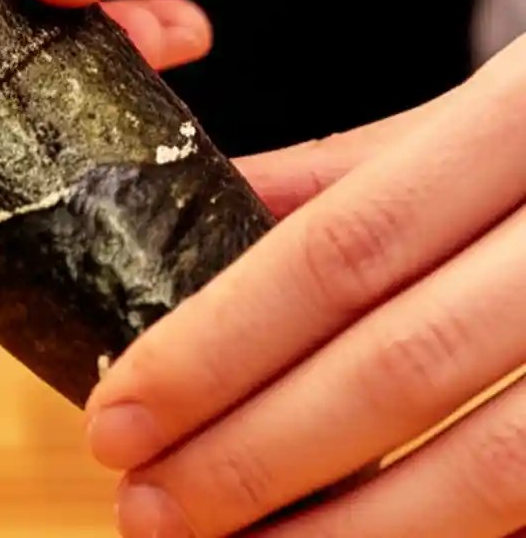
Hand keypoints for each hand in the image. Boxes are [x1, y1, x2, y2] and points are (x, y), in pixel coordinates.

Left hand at [85, 32, 525, 537]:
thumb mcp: (482, 111)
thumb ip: (349, 176)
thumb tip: (196, 227)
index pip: (341, 250)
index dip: (217, 345)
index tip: (117, 418)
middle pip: (402, 367)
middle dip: (253, 456)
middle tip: (148, 511)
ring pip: (497, 464)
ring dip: (344, 532)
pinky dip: (451, 536)